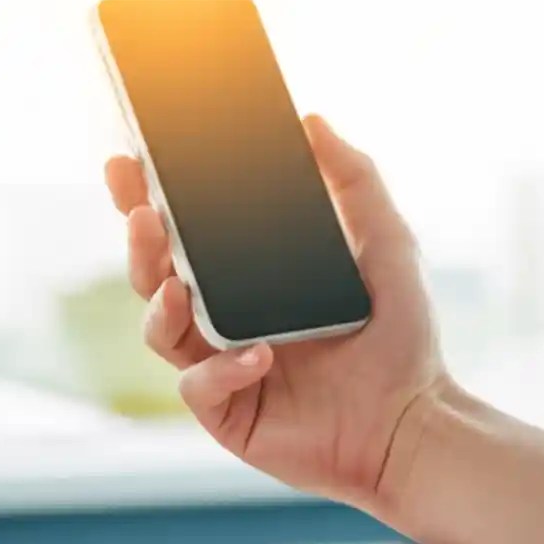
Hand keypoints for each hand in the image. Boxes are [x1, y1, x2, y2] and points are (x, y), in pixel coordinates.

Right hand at [104, 115, 446, 511]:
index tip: (128, 161)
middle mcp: (220, 318)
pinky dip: (221, 368)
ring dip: (157, 301)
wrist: (415, 422)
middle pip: (151, 273)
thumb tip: (312, 121)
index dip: (144, 197)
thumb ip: (355, 180)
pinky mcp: (226, 412)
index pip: (180, 232)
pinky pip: (197, 385)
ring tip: (173, 283)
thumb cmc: (398, 336)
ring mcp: (217, 365)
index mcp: (242, 278)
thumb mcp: (385, 242)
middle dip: (138, 242)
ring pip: (157, 328)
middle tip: (143, 212)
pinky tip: (258, 355)